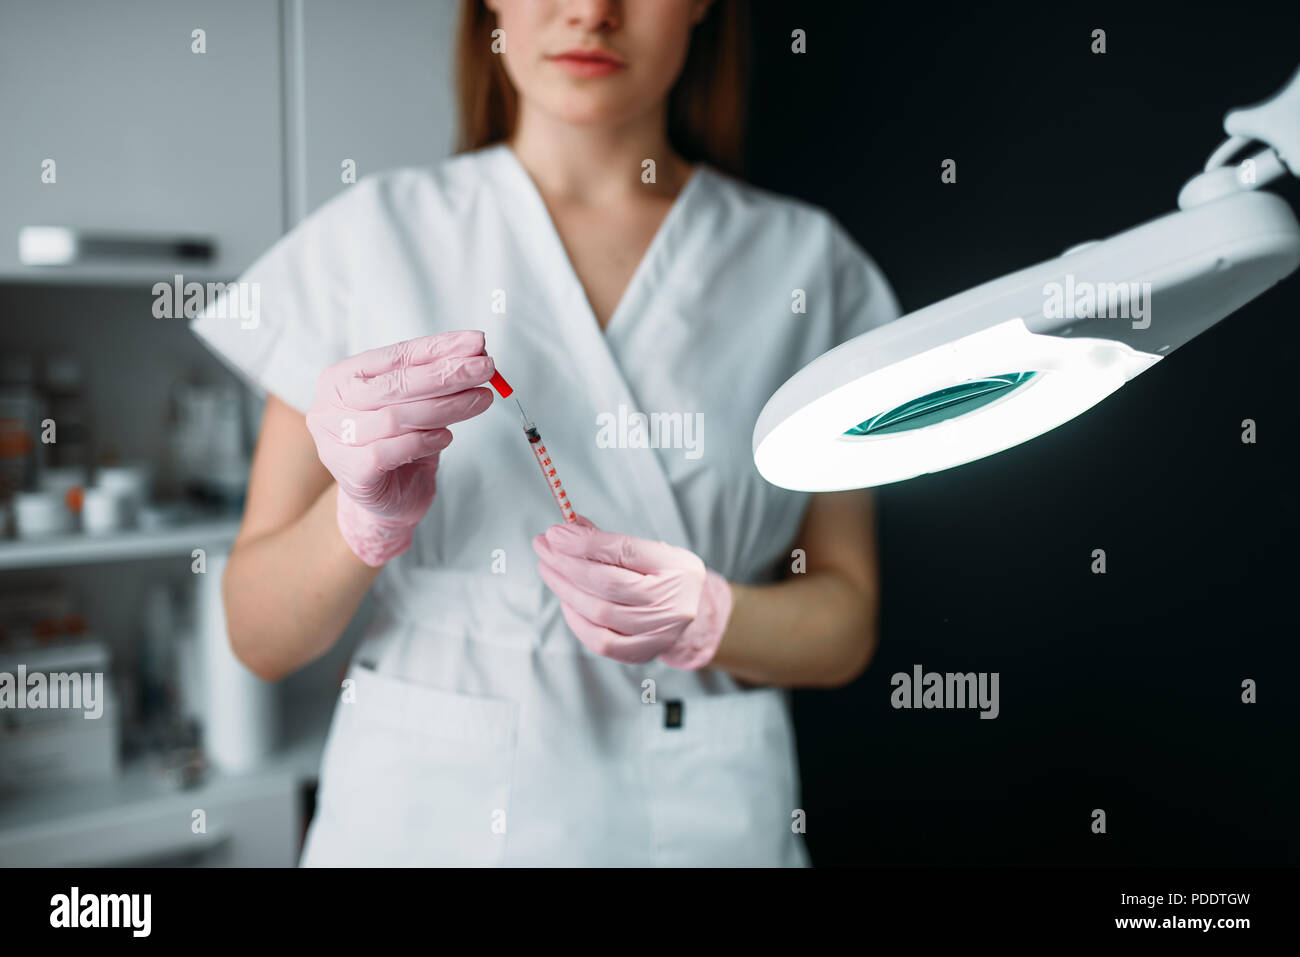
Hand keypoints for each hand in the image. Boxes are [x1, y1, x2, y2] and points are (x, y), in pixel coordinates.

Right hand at [306, 330, 495, 565]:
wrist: (387, 501)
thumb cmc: (400, 445)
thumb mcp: (414, 404)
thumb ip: (433, 379)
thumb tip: (474, 352)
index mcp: (341, 378)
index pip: (395, 355)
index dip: (438, 348)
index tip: (476, 342)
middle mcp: (330, 406)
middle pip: (396, 384)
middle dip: (447, 374)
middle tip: (486, 368)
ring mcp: (335, 440)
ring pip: (397, 417)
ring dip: (446, 406)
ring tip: (481, 399)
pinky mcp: (351, 472)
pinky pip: (392, 450)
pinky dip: (424, 440)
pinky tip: (446, 437)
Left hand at [532, 516, 732, 668]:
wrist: (694, 615)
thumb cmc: (664, 576)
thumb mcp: (649, 551)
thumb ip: (609, 540)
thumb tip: (568, 526)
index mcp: (676, 566)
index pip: (624, 551)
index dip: (584, 542)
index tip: (555, 532)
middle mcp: (672, 601)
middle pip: (608, 583)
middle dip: (567, 563)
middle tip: (543, 547)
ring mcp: (658, 632)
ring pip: (599, 612)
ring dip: (565, 589)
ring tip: (548, 569)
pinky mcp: (643, 653)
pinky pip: (600, 641)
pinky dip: (576, 620)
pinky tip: (566, 601)